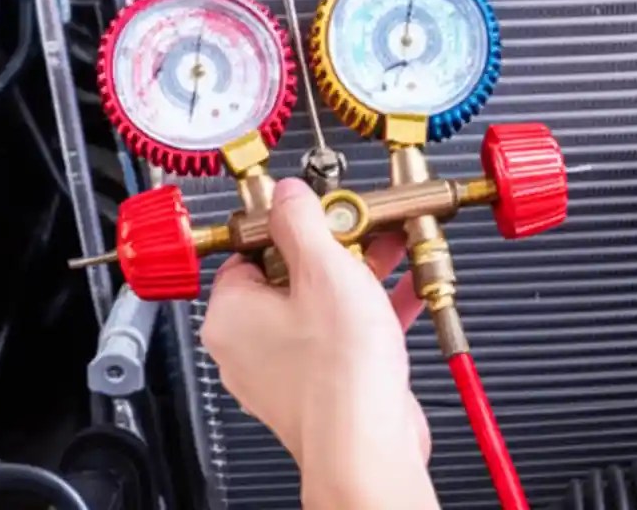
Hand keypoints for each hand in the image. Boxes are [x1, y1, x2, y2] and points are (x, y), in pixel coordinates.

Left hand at [200, 179, 435, 509]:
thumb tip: (288, 193)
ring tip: (391, 249)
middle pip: (290, 275)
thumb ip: (305, 221)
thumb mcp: (326, 270)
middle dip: (336, 248)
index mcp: (231, 315)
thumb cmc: (339, 374)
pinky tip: (405, 290)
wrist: (368, 443)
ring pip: (320, 305)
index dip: (292, 224)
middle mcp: (249, 345)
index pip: (251, 249)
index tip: (322, 210)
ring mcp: (287, 368)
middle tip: (363, 228)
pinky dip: (371, 310)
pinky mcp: (323, 385)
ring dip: (359, 275)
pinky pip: (343, 334)